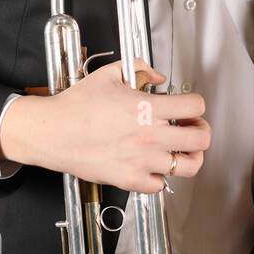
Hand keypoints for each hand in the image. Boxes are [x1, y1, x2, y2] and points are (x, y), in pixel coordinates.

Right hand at [9, 57, 210, 192]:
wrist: (52, 132)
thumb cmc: (76, 106)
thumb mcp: (109, 74)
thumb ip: (140, 68)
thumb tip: (158, 77)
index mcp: (148, 108)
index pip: (196, 106)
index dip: (196, 105)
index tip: (188, 107)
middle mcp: (150, 136)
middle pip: (201, 139)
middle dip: (200, 131)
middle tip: (191, 128)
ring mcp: (142, 161)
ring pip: (188, 166)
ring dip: (188, 156)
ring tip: (180, 150)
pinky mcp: (129, 179)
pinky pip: (160, 185)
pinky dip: (160, 177)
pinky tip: (153, 165)